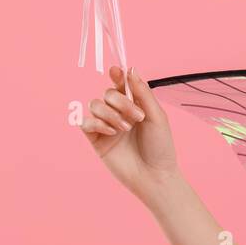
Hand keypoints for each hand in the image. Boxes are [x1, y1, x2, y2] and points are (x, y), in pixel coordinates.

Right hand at [80, 65, 180, 200]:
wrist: (154, 175)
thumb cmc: (160, 147)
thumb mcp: (156, 116)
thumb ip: (143, 92)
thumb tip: (130, 69)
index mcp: (134, 106)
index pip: (120, 85)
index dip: (116, 75)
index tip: (116, 71)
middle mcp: (118, 114)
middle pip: (107, 93)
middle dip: (120, 102)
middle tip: (136, 118)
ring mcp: (106, 126)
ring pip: (95, 105)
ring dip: (110, 114)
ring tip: (124, 129)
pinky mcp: (96, 140)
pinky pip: (85, 123)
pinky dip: (96, 123)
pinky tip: (111, 132)